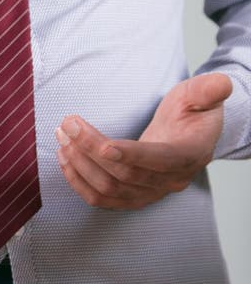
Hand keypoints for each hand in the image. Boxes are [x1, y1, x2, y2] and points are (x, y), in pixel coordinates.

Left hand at [56, 73, 231, 209]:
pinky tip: (64, 158)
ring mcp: (148, 193)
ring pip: (108, 188)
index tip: (103, 145)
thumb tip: (221, 84)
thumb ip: (208, 89)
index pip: (159, 161)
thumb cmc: (191, 112)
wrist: (185, 135)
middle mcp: (169, 180)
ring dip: (80, 165)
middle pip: (124, 175)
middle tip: (68, 125)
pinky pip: (99, 199)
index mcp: (189, 155)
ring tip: (63, 137)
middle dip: (91, 150)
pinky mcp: (130, 198)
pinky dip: (78, 181)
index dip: (131, 155)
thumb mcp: (201, 94)